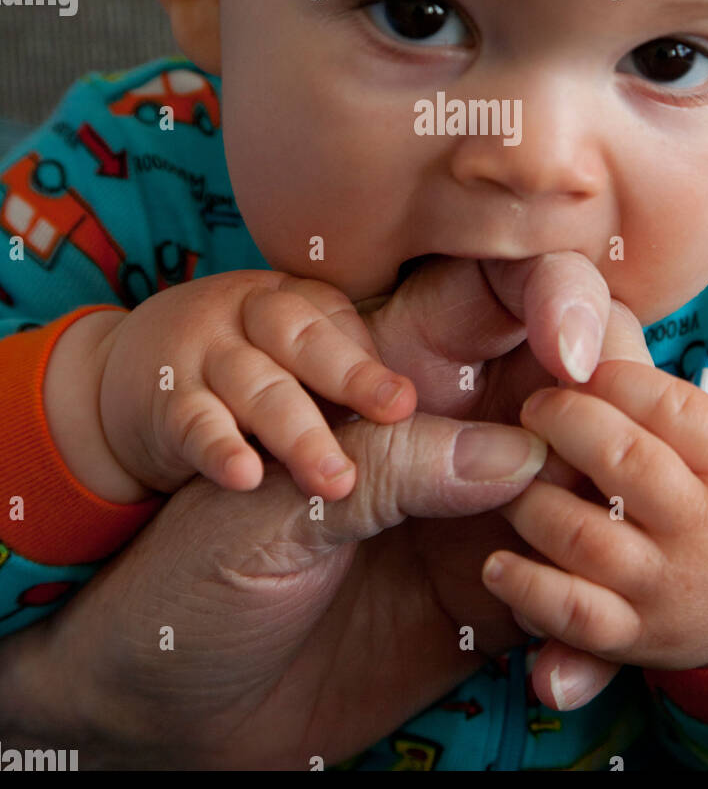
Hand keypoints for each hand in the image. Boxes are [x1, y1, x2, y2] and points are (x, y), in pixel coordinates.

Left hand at [2, 252, 611, 768]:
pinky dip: (588, 637)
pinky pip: (574, 602)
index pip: (501, 294)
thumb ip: (388, 468)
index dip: (554, 295)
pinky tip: (562, 678)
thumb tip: (524, 454)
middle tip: (603, 486)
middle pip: (584, 383)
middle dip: (617, 416)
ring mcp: (486, 517)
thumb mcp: (273, 509)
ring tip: (588, 596)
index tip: (566, 352)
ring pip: (597, 490)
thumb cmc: (192, 579)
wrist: (165, 709)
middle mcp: (461, 430)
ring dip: (618, 534)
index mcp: (399, 370)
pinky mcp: (498, 604)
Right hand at [95, 270, 418, 499]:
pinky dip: (219, 448)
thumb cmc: (246, 407)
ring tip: (336, 480)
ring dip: (296, 428)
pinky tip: (245, 477)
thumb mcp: (309, 392)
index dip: (381, 359)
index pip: (348, 322)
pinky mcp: (160, 410)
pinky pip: (192, 422)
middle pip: (304, 336)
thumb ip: (384, 412)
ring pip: (257, 383)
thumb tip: (510, 451)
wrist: (117, 414)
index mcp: (301, 309)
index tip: (417, 400)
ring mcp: (204, 360)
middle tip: (398, 411)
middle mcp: (253, 320)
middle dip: (351, 373)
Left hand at [479, 319, 707, 708]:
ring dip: (531, 501)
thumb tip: (592, 327)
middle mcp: (701, 524)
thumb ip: (668, 401)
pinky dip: (529, 590)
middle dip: (564, 422)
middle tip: (533, 408)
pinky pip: (573, 615)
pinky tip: (496, 563)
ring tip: (509, 476)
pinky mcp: (636, 636)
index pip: (671, 405)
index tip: (577, 361)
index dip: (614, 377)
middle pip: (624, 460)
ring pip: (584, 535)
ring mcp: (667, 583)